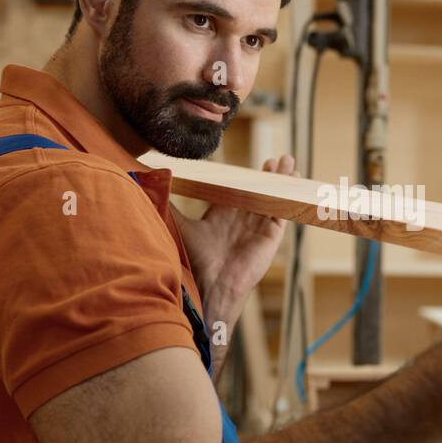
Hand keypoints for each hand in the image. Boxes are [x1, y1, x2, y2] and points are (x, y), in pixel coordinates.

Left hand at [172, 155, 295, 318]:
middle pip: (258, 192)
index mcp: (222, 216)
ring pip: (272, 198)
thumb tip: (148, 184)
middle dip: (268, 176)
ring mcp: (258, 228)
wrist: (213, 283)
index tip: (249, 163)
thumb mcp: (181, 224)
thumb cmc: (195, 259)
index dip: (245, 177)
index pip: (237, 192)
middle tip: (276, 159)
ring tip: (288, 162)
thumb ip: (170, 205)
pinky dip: (287, 196)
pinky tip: (293, 181)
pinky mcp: (271, 235)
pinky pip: (282, 212)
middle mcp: (242, 221)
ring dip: (281, 181)